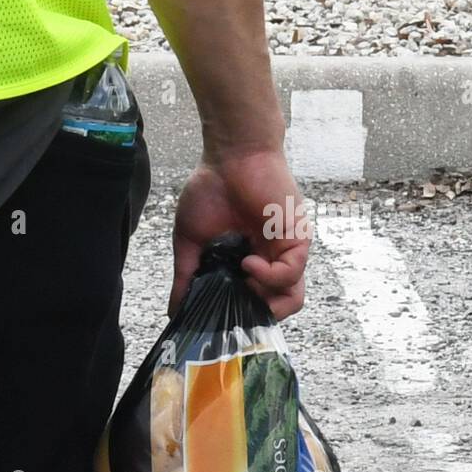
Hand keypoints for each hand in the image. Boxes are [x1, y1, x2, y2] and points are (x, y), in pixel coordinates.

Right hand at [170, 147, 309, 319]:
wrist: (230, 155)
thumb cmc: (210, 190)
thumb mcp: (190, 242)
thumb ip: (186, 277)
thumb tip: (174, 311)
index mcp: (249, 261)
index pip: (256, 301)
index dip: (241, 314)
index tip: (220, 314)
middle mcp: (271, 259)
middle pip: (279, 306)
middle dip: (257, 316)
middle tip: (235, 309)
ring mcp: (287, 250)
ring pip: (293, 297)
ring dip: (267, 303)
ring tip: (244, 288)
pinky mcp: (297, 238)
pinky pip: (291, 273)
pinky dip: (268, 276)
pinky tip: (248, 263)